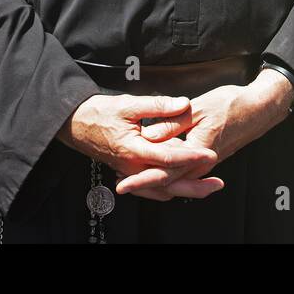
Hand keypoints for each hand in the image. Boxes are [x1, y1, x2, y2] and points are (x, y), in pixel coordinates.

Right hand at [58, 94, 222, 199]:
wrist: (76, 124)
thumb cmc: (100, 113)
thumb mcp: (129, 104)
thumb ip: (158, 106)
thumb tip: (183, 104)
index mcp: (134, 150)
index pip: (167, 157)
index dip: (190, 157)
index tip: (209, 154)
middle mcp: (133, 167)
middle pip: (168, 183)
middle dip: (195, 186)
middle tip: (217, 183)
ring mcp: (131, 172)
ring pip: (162, 188)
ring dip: (185, 189)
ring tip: (207, 185)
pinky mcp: (130, 172)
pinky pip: (152, 186)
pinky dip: (169, 187)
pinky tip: (182, 182)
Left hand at [114, 69, 293, 198]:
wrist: (259, 109)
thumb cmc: (231, 105)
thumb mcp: (198, 108)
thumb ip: (172, 124)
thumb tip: (149, 136)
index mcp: (197, 151)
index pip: (164, 173)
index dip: (141, 179)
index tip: (124, 183)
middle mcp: (201, 163)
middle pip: (168, 183)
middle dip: (143, 186)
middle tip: (121, 184)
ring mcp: (205, 163)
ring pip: (176, 180)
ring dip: (154, 181)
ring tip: (132, 177)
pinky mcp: (206, 158)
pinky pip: (184, 173)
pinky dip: (168, 174)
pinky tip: (156, 168)